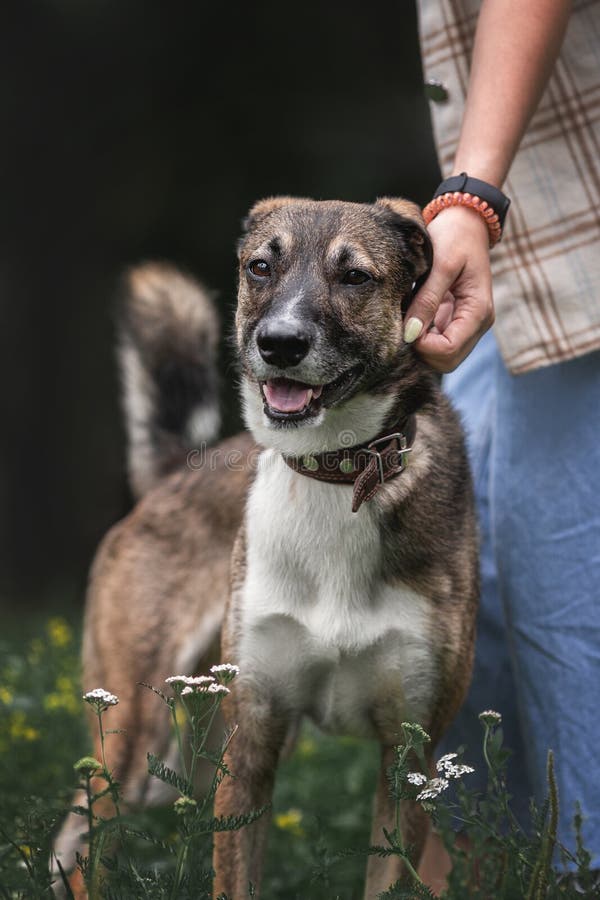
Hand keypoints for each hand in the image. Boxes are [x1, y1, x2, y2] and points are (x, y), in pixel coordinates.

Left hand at [404, 206, 494, 372]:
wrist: (466, 222)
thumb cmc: (455, 238)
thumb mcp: (441, 265)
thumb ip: (426, 300)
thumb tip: (409, 334)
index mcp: (478, 312)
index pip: (448, 351)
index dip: (422, 345)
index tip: (406, 324)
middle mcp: (477, 323)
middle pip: (445, 361)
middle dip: (421, 348)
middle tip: (404, 322)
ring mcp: (467, 323)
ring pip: (440, 355)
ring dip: (421, 342)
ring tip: (409, 314)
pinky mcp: (455, 319)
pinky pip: (437, 340)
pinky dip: (422, 334)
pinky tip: (413, 313)